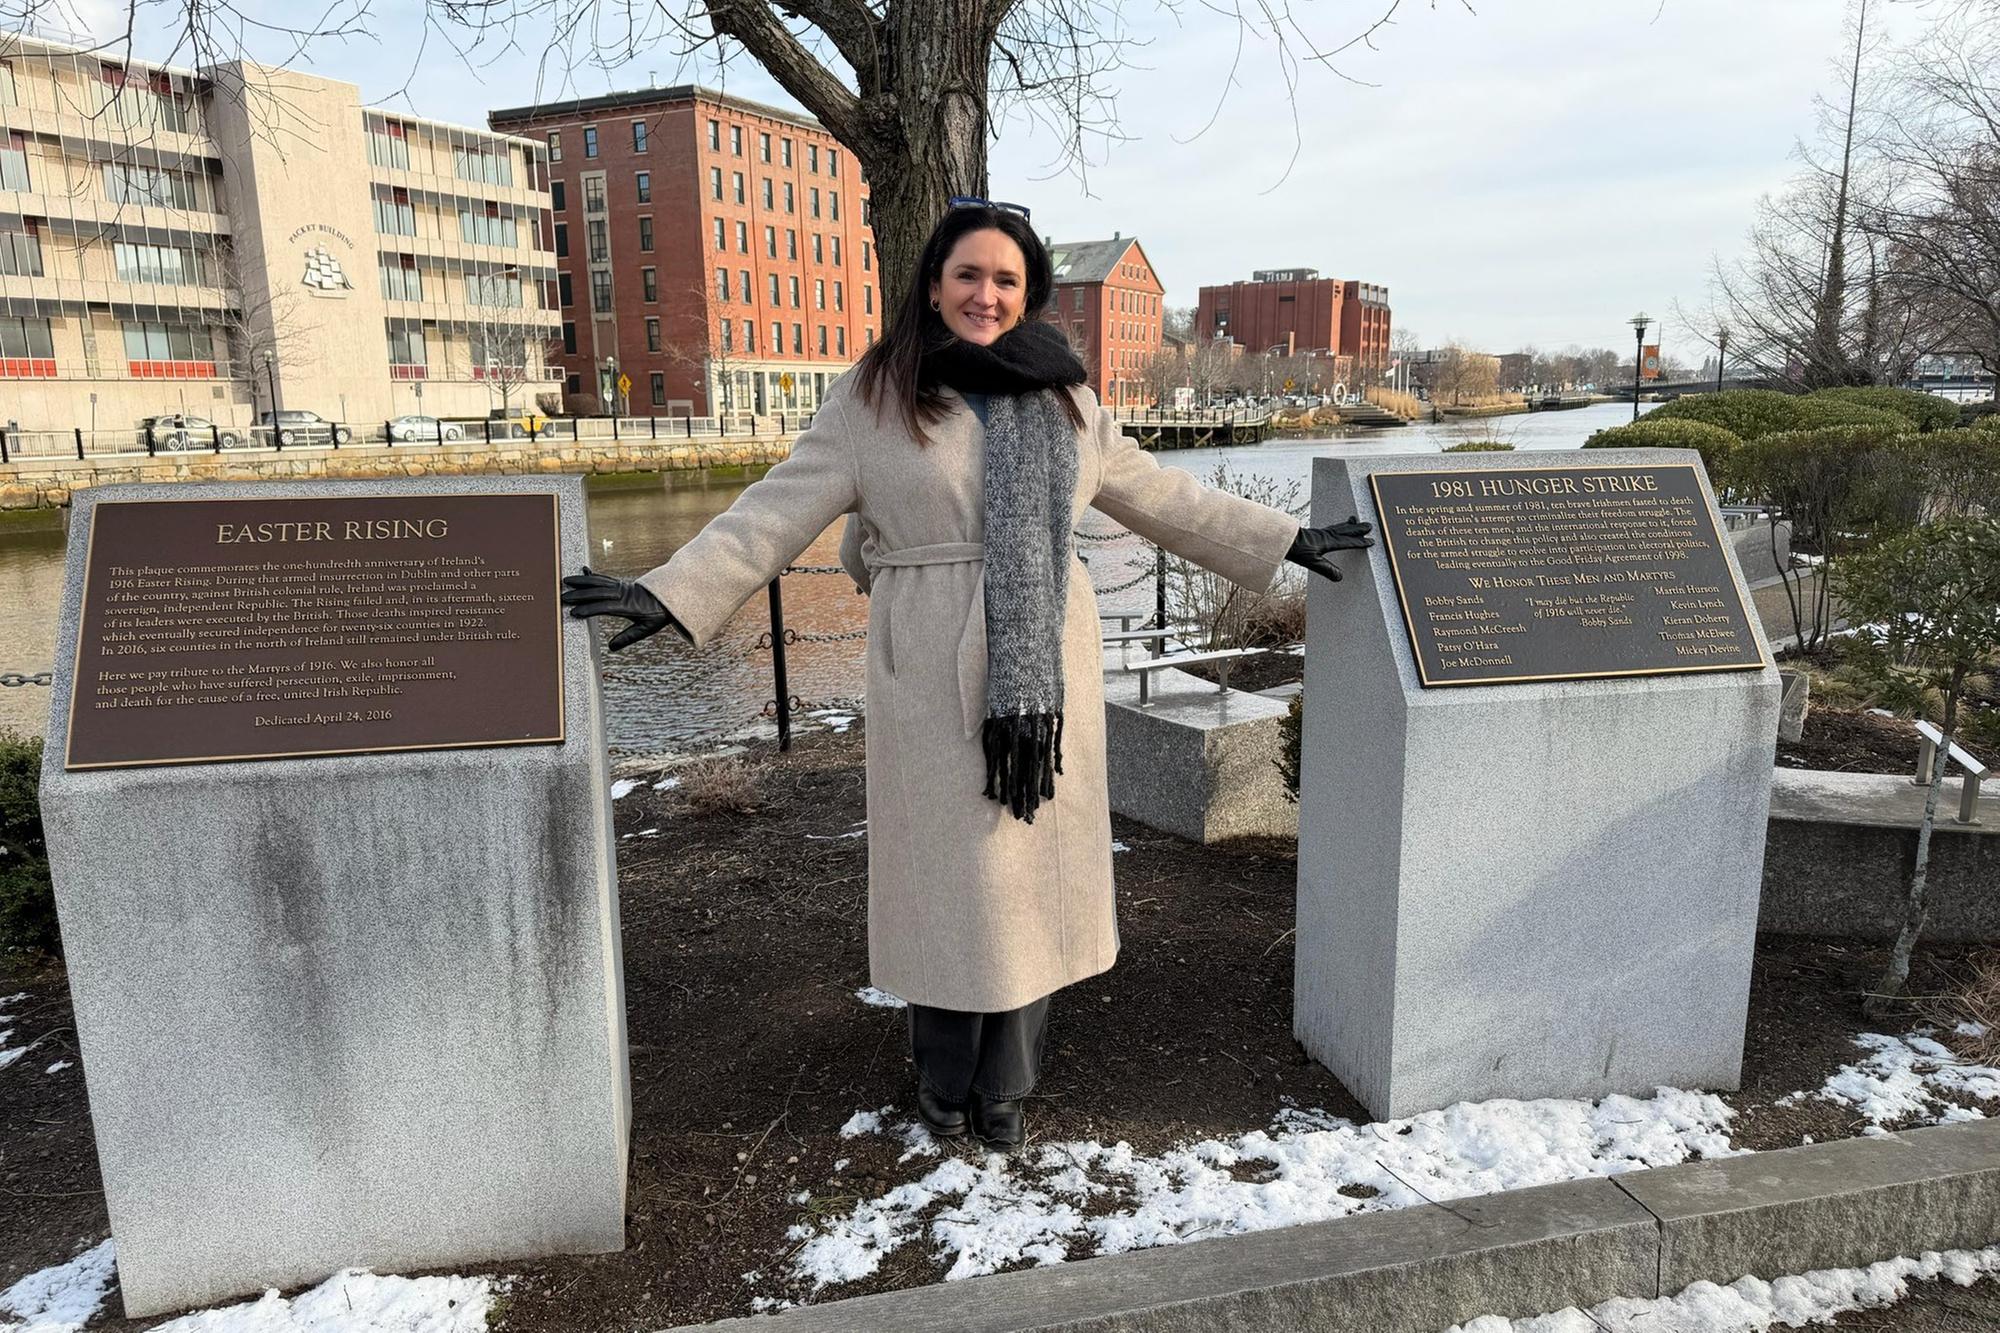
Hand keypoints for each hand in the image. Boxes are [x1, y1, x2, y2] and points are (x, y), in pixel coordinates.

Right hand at [560, 567, 675, 649]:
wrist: (669, 597)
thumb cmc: (657, 615)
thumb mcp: (646, 629)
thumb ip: (628, 638)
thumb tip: (610, 647)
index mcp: (627, 606)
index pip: (603, 607)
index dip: (588, 609)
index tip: (573, 613)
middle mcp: (621, 593)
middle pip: (597, 592)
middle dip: (579, 594)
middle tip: (562, 598)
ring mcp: (620, 586)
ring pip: (598, 582)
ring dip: (581, 581)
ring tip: (565, 580)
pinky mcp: (620, 583)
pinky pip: (604, 578)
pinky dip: (593, 575)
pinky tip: (583, 570)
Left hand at [1286, 517, 1373, 582]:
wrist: (1282, 539)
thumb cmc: (1296, 550)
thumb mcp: (1312, 562)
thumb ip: (1327, 569)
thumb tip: (1340, 577)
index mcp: (1328, 542)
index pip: (1348, 542)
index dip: (1360, 542)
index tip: (1371, 541)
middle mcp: (1326, 535)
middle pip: (1345, 531)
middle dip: (1358, 529)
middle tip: (1369, 526)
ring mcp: (1319, 533)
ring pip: (1338, 527)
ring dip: (1348, 525)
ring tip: (1355, 520)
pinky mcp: (1313, 533)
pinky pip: (1330, 528)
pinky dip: (1337, 527)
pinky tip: (1334, 529)